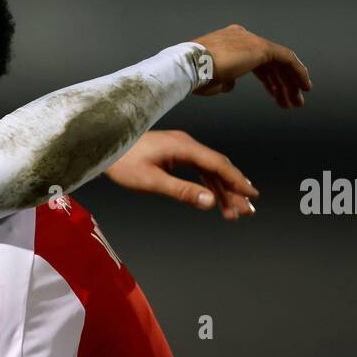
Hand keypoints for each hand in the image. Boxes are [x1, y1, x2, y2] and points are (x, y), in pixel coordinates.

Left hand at [105, 130, 257, 219]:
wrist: (104, 146)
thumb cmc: (123, 163)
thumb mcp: (152, 182)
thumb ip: (182, 191)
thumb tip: (210, 202)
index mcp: (184, 147)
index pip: (218, 165)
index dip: (237, 181)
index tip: (251, 196)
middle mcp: (186, 144)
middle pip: (218, 167)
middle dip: (234, 189)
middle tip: (247, 210)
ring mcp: (181, 148)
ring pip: (210, 170)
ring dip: (222, 190)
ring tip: (233, 212)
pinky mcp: (175, 153)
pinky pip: (199, 169)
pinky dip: (208, 184)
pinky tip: (215, 198)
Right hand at [190, 24, 310, 106]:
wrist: (190, 67)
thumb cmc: (195, 76)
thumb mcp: (212, 80)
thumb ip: (226, 81)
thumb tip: (233, 85)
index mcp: (230, 42)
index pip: (255, 61)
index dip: (267, 79)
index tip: (274, 93)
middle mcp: (243, 37)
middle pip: (269, 62)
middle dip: (281, 83)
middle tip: (291, 101)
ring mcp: (252, 41)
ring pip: (280, 62)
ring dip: (290, 83)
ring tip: (297, 102)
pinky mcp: (261, 48)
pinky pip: (287, 60)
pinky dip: (297, 73)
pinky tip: (304, 87)